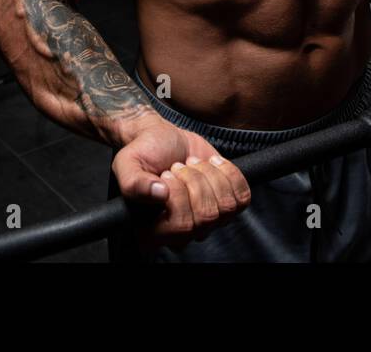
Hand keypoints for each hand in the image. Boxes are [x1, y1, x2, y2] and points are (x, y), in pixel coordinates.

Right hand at [111, 118, 251, 248]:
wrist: (161, 138)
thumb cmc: (143, 153)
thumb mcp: (127, 163)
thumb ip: (134, 182)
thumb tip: (159, 194)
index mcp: (154, 230)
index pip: (181, 227)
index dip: (179, 197)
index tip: (166, 173)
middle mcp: (182, 232)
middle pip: (206, 217)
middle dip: (194, 181)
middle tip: (179, 166)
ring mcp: (207, 219)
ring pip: (226, 207)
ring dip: (210, 175)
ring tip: (192, 164)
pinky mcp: (226, 202)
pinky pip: (242, 197)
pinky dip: (229, 173)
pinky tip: (211, 163)